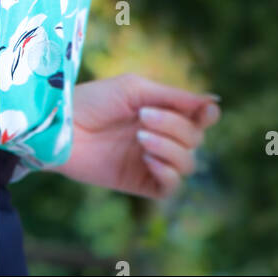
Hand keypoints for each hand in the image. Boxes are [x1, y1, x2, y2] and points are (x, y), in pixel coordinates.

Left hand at [57, 73, 220, 199]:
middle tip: (143, 117)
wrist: (62, 126)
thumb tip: (215, 102)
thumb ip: (175, 98)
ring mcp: (151, 160)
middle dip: (175, 126)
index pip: (199, 118)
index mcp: (161, 111)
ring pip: (188, 163)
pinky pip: (171, 186)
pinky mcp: (140, 182)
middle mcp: (161, 136)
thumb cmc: (94, 100)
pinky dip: (166, 170)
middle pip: (196, 139)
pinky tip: (146, 157)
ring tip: (140, 137)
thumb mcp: (135, 90)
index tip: (203, 111)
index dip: (207, 115)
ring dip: (170, 147)